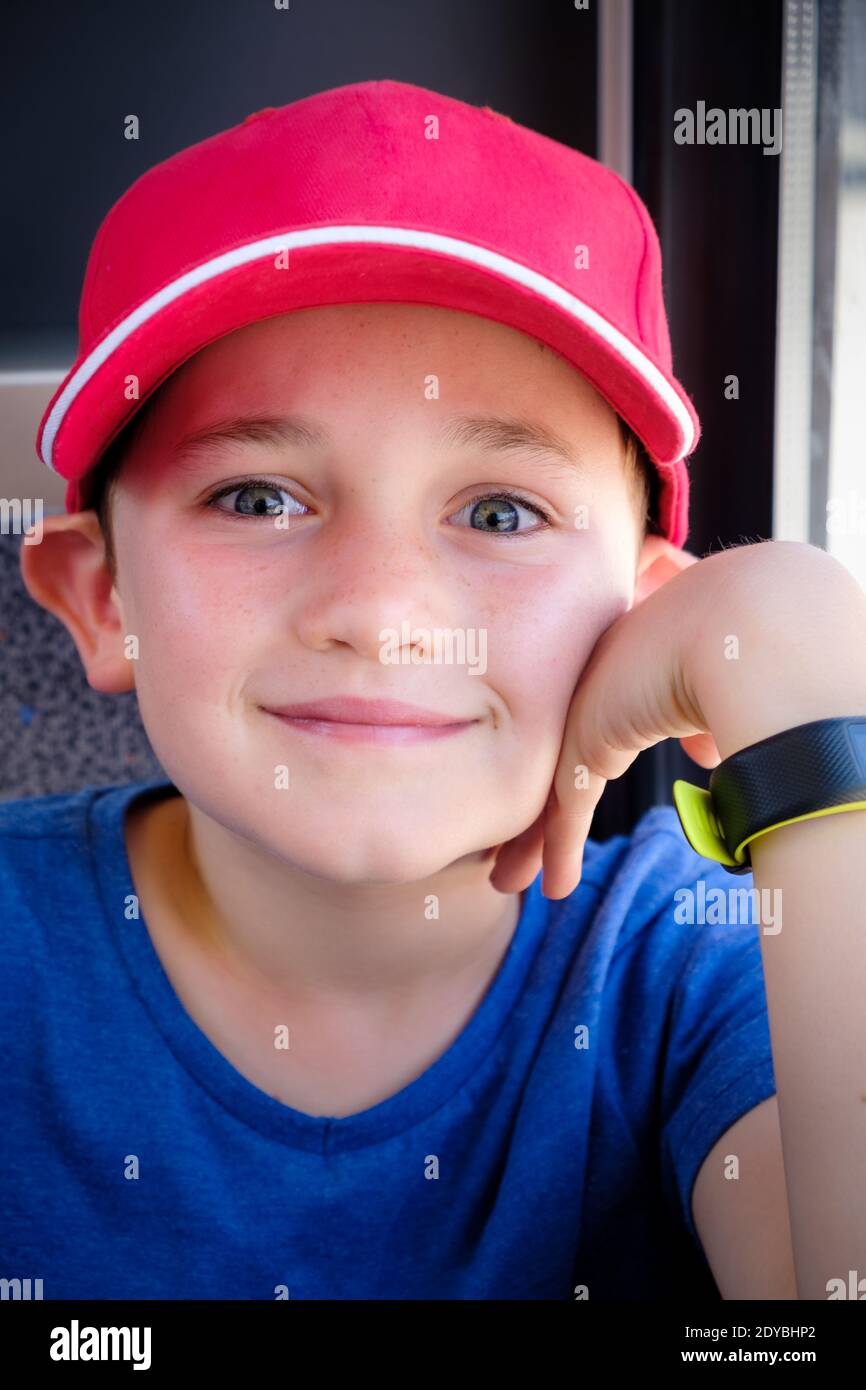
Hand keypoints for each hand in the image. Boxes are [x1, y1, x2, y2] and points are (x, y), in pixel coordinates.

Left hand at [488, 539, 865, 899]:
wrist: (745, 623)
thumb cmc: (746, 638)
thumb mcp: (716, 680)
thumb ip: (699, 718)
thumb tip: (706, 755)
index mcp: (628, 653)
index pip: (593, 714)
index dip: (580, 756)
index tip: (570, 788)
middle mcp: (596, 677)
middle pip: (558, 753)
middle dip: (536, 803)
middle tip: (512, 842)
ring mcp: (586, 710)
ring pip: (550, 788)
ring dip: (532, 840)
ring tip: (509, 877)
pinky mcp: (587, 748)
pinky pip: (567, 812)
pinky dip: (559, 853)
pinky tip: (556, 887)